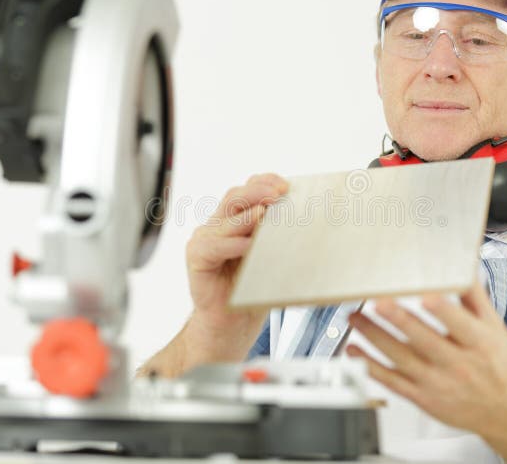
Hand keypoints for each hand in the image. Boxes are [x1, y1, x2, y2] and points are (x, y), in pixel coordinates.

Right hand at [186, 173, 288, 336]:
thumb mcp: (272, 258)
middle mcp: (219, 224)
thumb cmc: (252, 290)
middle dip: (258, 192)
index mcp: (238, 219)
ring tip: (264, 215)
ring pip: (225, 219)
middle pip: (235, 197)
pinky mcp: (197, 257)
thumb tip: (310, 225)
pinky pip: (213, 246)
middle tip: (277, 194)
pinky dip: (232, 244)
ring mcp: (206, 239)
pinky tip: (248, 245)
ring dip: (247, 216)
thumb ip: (280, 238)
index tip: (286, 185)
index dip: (266, 182)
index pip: (249, 189)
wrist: (232, 323)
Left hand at [347, 284, 506, 438]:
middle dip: (400, 321)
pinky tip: (353, 350)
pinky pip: (392, 381)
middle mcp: (458, 364)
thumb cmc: (500, 364)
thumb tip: (462, 264)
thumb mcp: (495, 327)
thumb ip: (475, 296)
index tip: (426, 295)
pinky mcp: (423, 397)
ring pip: (401, 359)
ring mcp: (438, 383)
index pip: (460, 324)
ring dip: (375, 337)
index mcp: (479, 342)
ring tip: (356, 318)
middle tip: (379, 302)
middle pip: (425, 341)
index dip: (443, 310)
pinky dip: (370, 366)